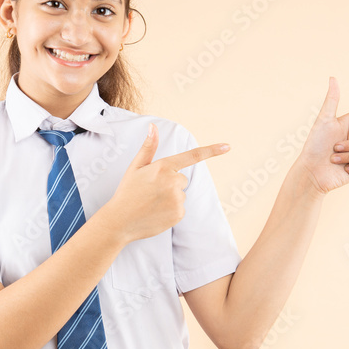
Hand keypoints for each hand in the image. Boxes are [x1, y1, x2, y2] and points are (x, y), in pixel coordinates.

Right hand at [102, 123, 230, 242]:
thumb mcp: (135, 167)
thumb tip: (153, 126)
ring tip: (152, 203)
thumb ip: (149, 147)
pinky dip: (171, 211)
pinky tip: (156, 213)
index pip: (192, 156)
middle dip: (170, 184)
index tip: (228, 146)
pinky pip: (180, 209)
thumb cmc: (127, 192)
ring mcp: (177, 199)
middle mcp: (173, 182)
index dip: (212, 151)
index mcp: (163, 167)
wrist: (120, 221)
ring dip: (170, 198)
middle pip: (182, 179)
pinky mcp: (179, 214)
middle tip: (151, 191)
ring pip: (181, 195)